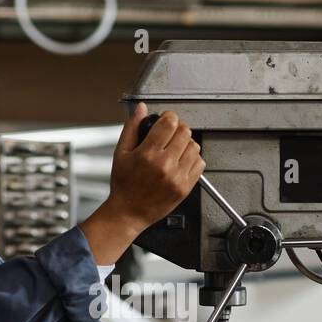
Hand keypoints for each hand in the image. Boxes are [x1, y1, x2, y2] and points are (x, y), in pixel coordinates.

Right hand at [79, 103, 204, 264]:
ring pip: (194, 146)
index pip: (170, 122)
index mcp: (148, 154)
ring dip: (185, 143)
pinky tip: (181, 161)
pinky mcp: (185, 187)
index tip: (165, 120)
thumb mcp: (121, 153)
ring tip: (174, 149)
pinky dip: (193, 158)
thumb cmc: (123, 186)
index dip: (168, 116)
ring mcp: (177, 177)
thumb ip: (132, 127)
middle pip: (184, 132)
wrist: (129, 213)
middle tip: (169, 134)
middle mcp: (165, 165)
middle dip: (177, 128)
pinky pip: (200, 164)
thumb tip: (141, 108)